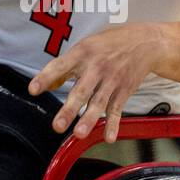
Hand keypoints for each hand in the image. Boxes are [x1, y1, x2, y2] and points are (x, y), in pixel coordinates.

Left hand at [29, 22, 167, 141]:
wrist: (145, 42)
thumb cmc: (110, 44)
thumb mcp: (86, 46)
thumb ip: (67, 66)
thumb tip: (48, 84)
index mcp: (83, 53)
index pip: (60, 66)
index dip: (46, 77)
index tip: (33, 89)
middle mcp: (97, 67)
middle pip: (81, 90)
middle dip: (69, 109)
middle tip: (57, 126)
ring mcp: (112, 80)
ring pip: (99, 103)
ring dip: (89, 119)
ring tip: (79, 134)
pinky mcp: (124, 90)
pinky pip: (117, 109)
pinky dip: (114, 124)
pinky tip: (109, 137)